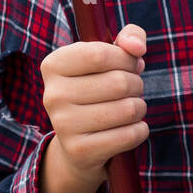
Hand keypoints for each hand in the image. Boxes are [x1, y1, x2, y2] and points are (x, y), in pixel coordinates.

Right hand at [38, 24, 148, 192]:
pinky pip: (132, 134)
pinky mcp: (81, 152)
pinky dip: (139, 133)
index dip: (126, 59)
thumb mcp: (113, 63)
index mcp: (55, 64)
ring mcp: (63, 126)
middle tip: (128, 96)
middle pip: (123, 80)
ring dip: (139, 111)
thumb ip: (127, 42)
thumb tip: (135, 41)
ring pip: (130, 107)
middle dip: (137, 87)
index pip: (105, 51)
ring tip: (128, 114)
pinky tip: (129, 134)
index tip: (125, 65)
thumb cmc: (102, 95)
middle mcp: (53, 94)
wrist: (80, 152)